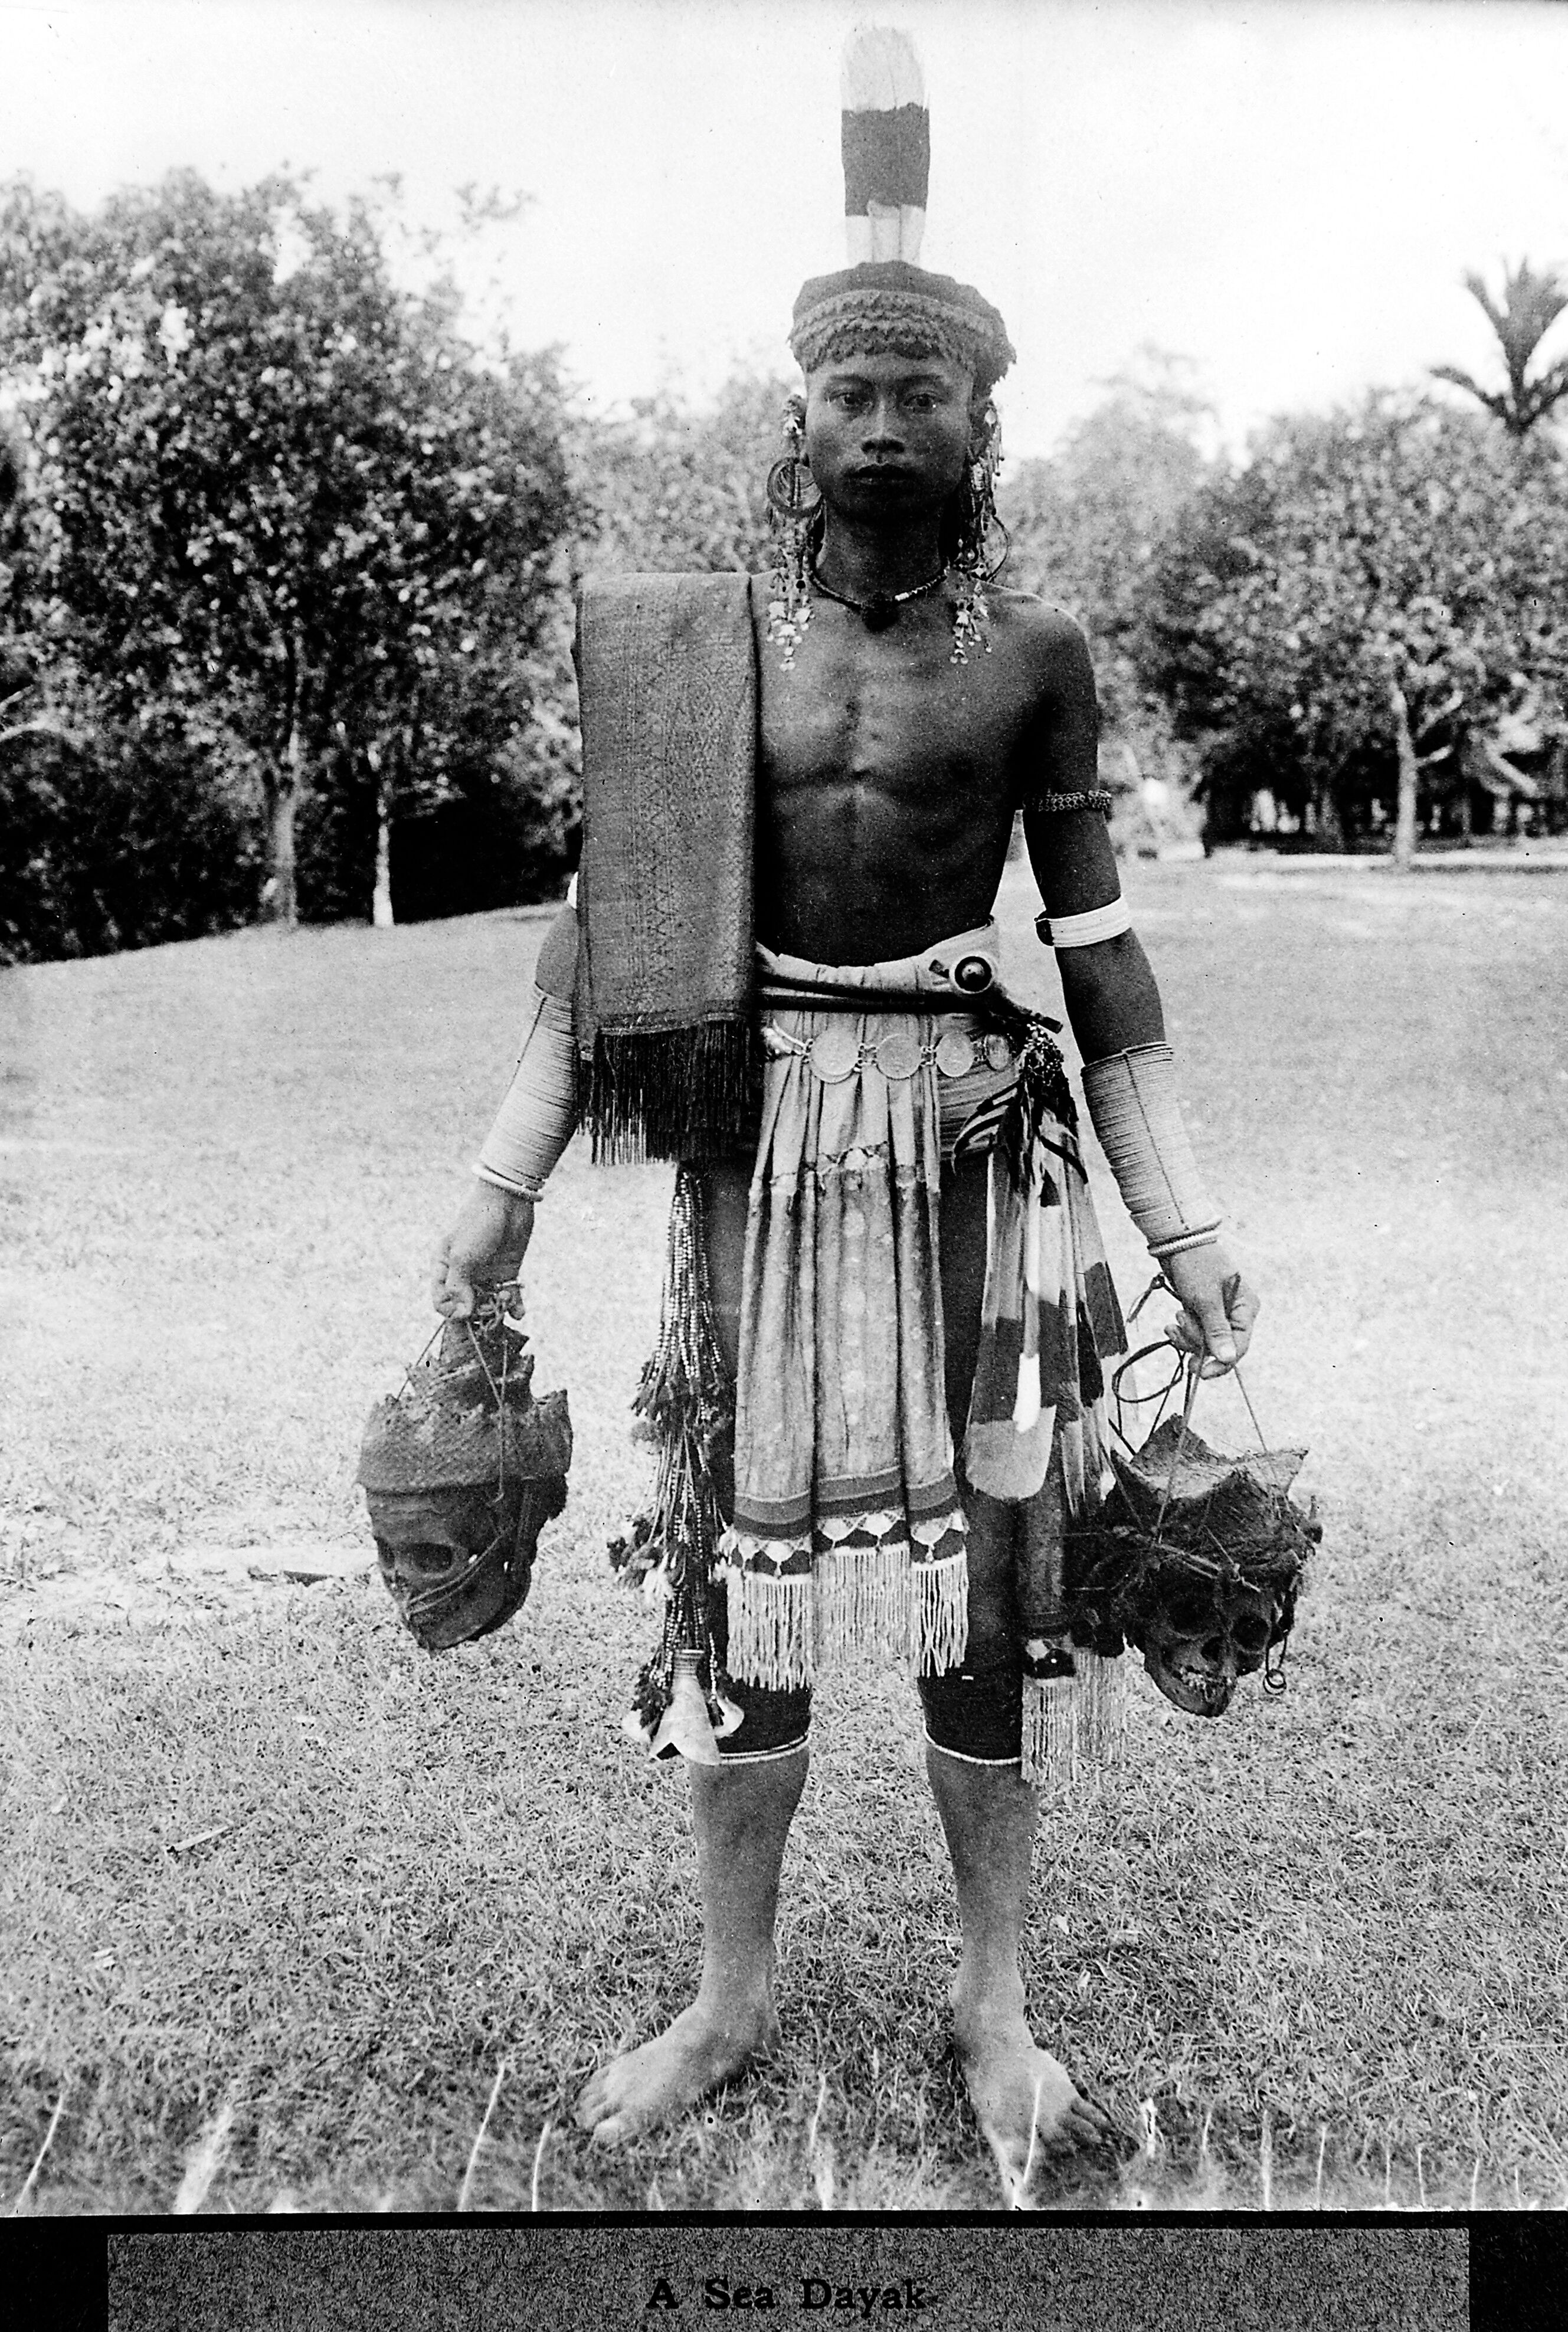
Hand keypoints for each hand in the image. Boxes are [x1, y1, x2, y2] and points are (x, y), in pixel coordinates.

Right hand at [430, 1181, 535, 1319]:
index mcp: (444, 1267)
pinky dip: (514, 1306)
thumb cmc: (476, 1225)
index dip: (450, 1311)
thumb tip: (463, 1314)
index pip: (441, 1299)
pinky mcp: (507, 1272)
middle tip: (489, 1311)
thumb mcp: (461, 1257)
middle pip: (465, 1305)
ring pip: (488, 1303)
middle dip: (477, 1313)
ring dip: (496, 1310)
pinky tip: (519, 1313)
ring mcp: (486, 1273)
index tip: (464, 1313)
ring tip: (505, 1304)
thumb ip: (458, 1287)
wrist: (507, 1201)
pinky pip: (509, 1295)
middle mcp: (463, 1274)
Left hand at [1159, 1243, 1259, 1376]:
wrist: (1175, 1242)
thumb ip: (1216, 1331)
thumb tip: (1228, 1359)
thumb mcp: (1206, 1299)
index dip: (1221, 1363)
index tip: (1200, 1372)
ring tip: (1176, 1316)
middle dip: (1196, 1341)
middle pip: (1219, 1347)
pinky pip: (1194, 1332)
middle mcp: (1236, 1313)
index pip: (1239, 1347)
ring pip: (1204, 1342)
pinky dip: (1182, 1331)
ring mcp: (1218, 1313)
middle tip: (1181, 1324)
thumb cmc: (1195, 1265)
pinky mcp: (1202, 1312)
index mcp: (1245, 1308)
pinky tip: (1172, 1324)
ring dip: (1187, 1335)